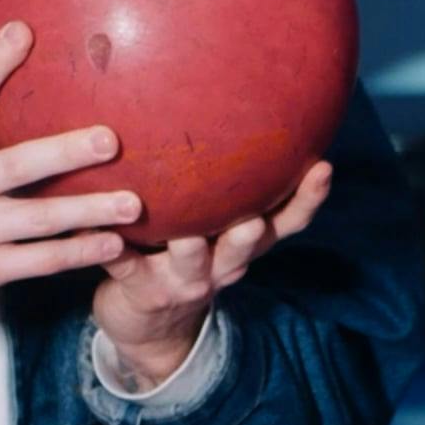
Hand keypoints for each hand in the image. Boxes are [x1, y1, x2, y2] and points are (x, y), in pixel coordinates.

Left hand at [91, 159, 334, 390]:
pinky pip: (126, 266)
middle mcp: (222, 265)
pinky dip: (114, 249)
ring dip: (190, 250)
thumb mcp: (213, 225)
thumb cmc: (181, 253)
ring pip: (192, 263)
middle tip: (253, 220)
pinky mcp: (141, 287)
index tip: (324, 167)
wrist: (149, 324)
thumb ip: (224, 184)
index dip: (309, 199)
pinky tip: (100, 229)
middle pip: (246, 248)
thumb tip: (232, 99)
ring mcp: (183, 280)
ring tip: (185, 235)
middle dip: (251, 234)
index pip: (287, 222)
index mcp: (244, 245)